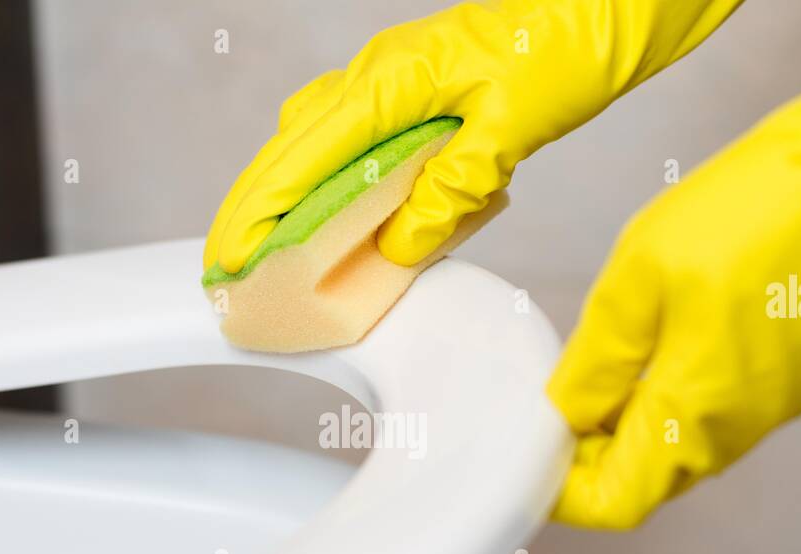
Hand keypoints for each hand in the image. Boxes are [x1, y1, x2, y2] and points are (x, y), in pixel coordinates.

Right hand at [204, 0, 743, 273]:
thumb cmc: (572, 39)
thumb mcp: (512, 126)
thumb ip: (451, 189)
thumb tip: (399, 246)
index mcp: (388, 81)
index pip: (297, 157)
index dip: (256, 214)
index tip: (227, 261)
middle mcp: (381, 78)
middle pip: (291, 150)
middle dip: (255, 210)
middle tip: (231, 267)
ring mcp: (400, 84)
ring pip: (320, 146)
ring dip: (292, 199)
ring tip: (276, 254)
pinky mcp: (425, 96)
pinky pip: (361, 145)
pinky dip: (340, 186)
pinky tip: (350, 219)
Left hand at [547, 0, 800, 528]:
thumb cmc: (760, 215)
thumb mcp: (641, 279)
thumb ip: (596, 361)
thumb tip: (562, 413)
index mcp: (695, 419)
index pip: (617, 503)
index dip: (567, 492)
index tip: (534, 451)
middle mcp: (738, 430)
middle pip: (649, 477)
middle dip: (593, 453)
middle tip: (556, 398)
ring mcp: (771, 406)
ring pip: (682, 443)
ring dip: (632, 418)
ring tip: (601, 360)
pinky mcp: (792, 376)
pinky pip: (717, 409)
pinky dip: (673, 393)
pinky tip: (657, 338)